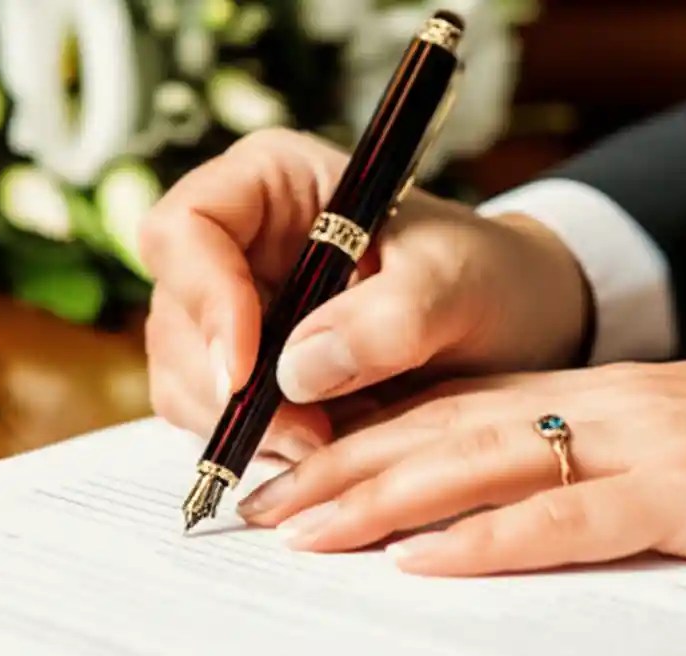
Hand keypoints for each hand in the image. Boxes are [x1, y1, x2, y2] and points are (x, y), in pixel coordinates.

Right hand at [140, 129, 589, 460]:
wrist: (511, 326)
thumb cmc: (488, 279)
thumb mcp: (462, 285)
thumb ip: (390, 319)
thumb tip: (298, 371)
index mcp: (275, 182)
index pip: (187, 225)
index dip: (202, 297)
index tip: (246, 371)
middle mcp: (238, 241)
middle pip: (174, 314)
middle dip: (226, 387)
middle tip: (304, 434)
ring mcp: (233, 308)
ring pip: (184, 374)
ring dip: (241, 425)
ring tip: (326, 441)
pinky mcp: (243, 367)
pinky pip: (212, 414)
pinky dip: (254, 443)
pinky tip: (317, 444)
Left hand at [236, 356, 685, 575]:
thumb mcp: (639, 440)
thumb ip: (556, 461)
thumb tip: (458, 508)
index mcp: (569, 396)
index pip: (435, 415)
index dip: (348, 443)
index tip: (278, 476)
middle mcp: (584, 407)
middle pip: (435, 434)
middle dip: (338, 471)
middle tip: (256, 508)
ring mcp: (632, 443)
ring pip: (480, 464)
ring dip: (384, 499)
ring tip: (304, 530)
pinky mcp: (685, 489)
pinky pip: (572, 516)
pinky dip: (492, 537)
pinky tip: (425, 557)